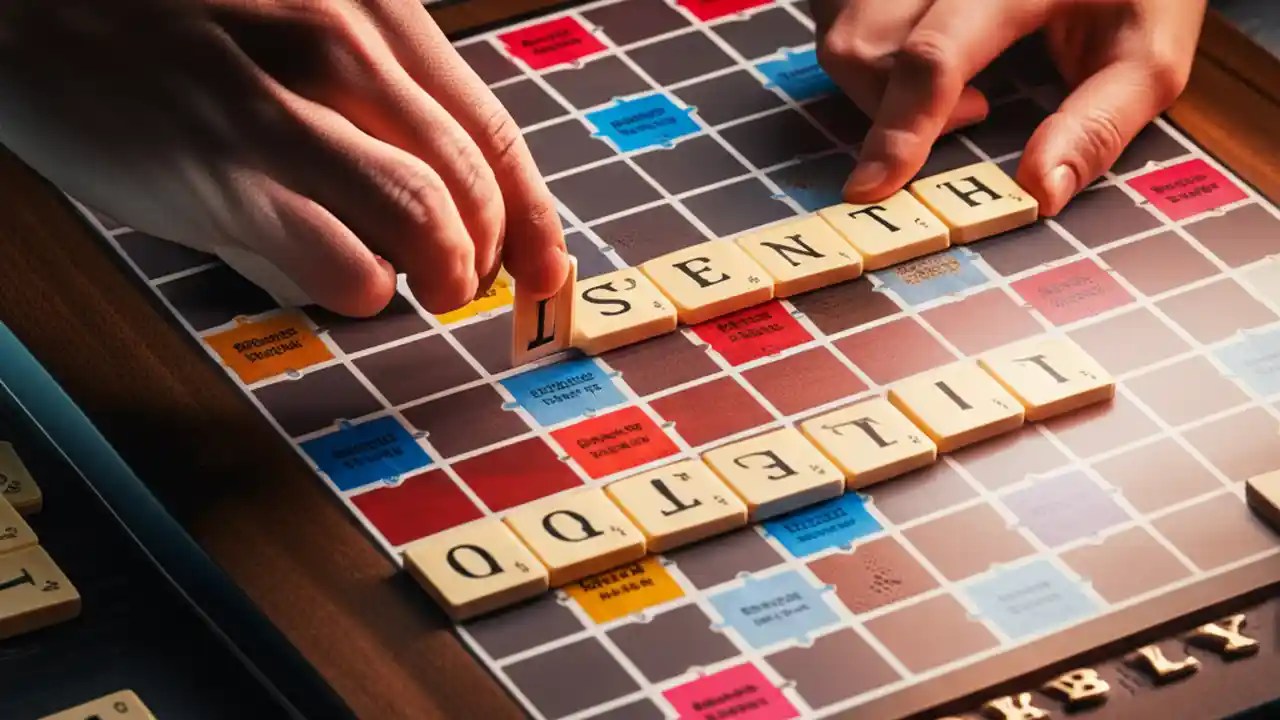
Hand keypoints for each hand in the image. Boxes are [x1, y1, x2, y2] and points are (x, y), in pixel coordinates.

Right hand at [0, 0, 569, 316]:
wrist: (27, 0)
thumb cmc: (159, 14)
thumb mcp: (283, 21)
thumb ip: (361, 105)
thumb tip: (421, 210)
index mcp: (367, 8)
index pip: (492, 129)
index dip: (534, 215)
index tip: (548, 268)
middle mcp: (336, 49)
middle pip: (471, 182)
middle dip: (493, 254)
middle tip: (471, 283)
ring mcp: (280, 113)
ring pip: (426, 220)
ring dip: (446, 274)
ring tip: (429, 287)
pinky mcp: (222, 178)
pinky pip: (343, 264)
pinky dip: (365, 290)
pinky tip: (344, 280)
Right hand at [812, 0, 1207, 215]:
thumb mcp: (1150, 56)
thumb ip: (1099, 125)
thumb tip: (1039, 192)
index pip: (933, 55)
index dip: (900, 127)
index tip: (873, 187)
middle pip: (860, 43)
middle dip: (891, 107)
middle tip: (978, 108)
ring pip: (840, 31)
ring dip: (873, 81)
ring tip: (953, 80)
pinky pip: (838, 15)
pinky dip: (865, 56)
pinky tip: (919, 57)